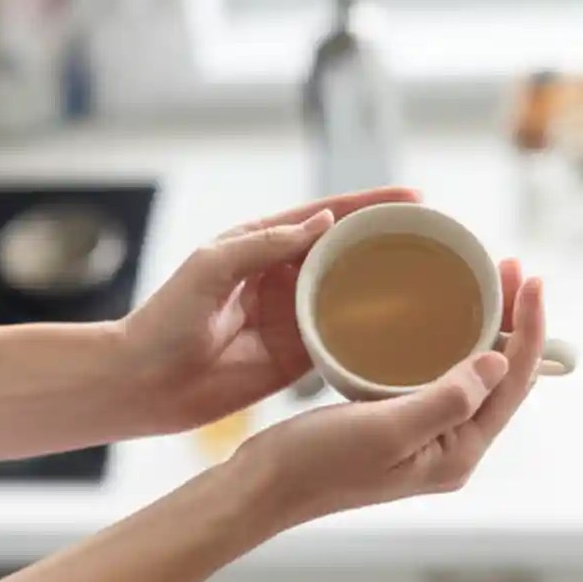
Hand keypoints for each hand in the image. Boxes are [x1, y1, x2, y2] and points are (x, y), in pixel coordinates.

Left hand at [122, 187, 420, 432]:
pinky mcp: (297, 355)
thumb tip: (325, 222)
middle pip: (349, 251)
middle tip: (440, 239)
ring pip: (353, 294)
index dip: (371, 203)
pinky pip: (343, 340)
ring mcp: (294, 316)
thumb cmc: (165, 319)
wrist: (143, 383)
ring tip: (438, 282)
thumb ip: (265, 244)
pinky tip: (408, 334)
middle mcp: (284, 275)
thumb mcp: (212, 268)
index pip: (327, 215)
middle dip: (392, 241)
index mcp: (262, 242)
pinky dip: (374, 335)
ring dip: (390, 287)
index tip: (415, 198)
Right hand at [232, 263, 543, 527]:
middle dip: (515, 321)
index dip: (530, 329)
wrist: (264, 485)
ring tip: (489, 279)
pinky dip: (454, 339)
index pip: (514, 383)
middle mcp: (452, 446)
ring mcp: (429, 434)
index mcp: (458, 452)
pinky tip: (445, 315)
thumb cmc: (318, 463)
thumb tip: (502, 361)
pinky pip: (444, 374)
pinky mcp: (403, 421)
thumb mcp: (387, 429)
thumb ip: (449, 398)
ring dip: (489, 326)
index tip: (532, 279)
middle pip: (503, 376)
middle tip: (512, 267)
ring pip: (476, 371)